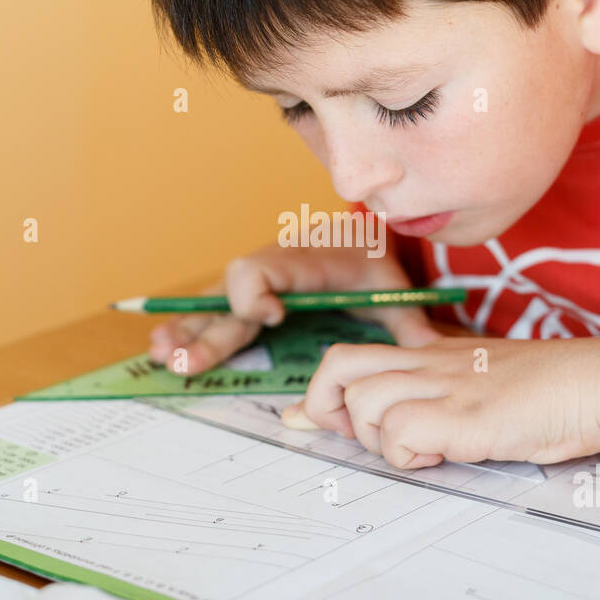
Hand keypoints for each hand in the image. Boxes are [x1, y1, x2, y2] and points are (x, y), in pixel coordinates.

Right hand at [147, 242, 437, 374]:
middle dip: (207, 331)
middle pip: (228, 299)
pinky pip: (213, 311)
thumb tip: (438, 351)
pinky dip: (189, 328)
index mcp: (299, 260)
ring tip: (161, 355)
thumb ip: (409, 322)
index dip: (257, 292)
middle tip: (185, 362)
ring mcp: (252, 284)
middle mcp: (267, 269)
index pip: (262, 267)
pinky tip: (163, 347)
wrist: (354, 236)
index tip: (272, 318)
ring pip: (212, 307)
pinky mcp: (246, 297)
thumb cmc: (368, 260)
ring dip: (187, 331)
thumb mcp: (392, 286)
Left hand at [281, 335, 599, 468]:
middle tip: (371, 439)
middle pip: (338, 369)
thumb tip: (401, 425)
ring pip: (365, 404)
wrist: (599, 382)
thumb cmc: (549, 392)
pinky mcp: (464, 416)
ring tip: (425, 449)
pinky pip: (403, 434)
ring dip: (382, 439)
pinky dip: (413, 456)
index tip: (303, 420)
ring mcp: (445, 387)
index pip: (348, 357)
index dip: (315, 394)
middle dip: (331, 411)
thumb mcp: (482, 381)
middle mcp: (429, 363)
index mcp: (430, 354)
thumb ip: (437, 394)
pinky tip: (448, 456)